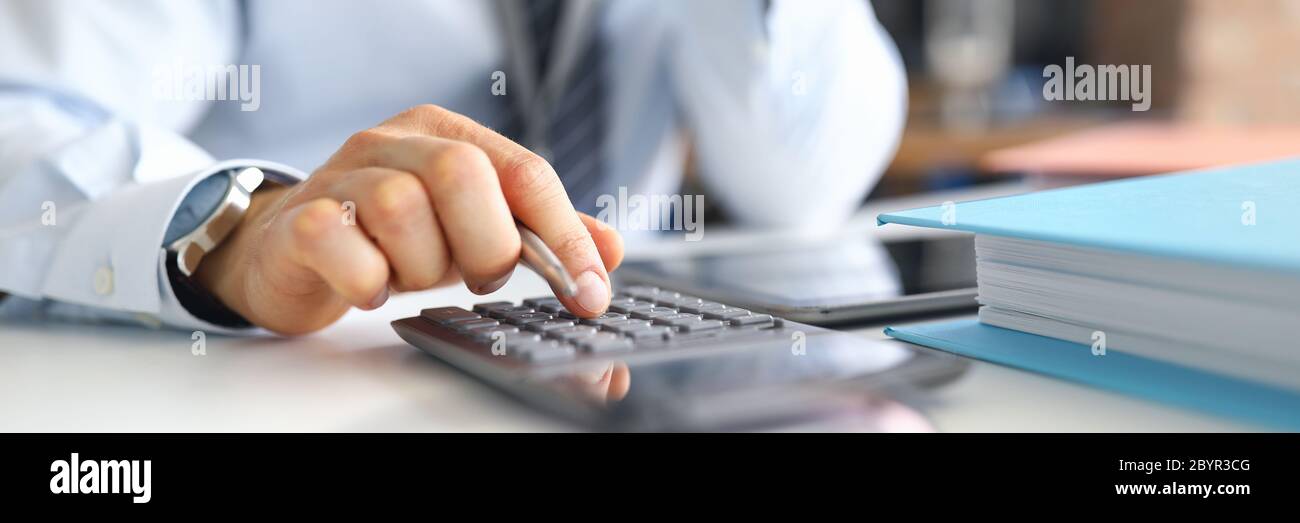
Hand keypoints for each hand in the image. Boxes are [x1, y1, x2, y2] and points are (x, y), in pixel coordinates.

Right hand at [194, 105, 623, 334]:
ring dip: (421, 265)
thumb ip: (541, 235)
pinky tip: (371, 287)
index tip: (590, 292)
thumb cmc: (393, 238)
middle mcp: (394, 143)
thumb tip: (611, 250)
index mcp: (446, 134)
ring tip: (411, 276)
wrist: (293, 252)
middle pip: (462, 174)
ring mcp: (341, 177)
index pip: (525, 172)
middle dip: (486, 245)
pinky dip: (369, 280)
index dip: (565, 235)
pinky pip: (344, 245)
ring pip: (402, 208)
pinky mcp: (302, 222)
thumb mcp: (475, 230)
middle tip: (475, 277)